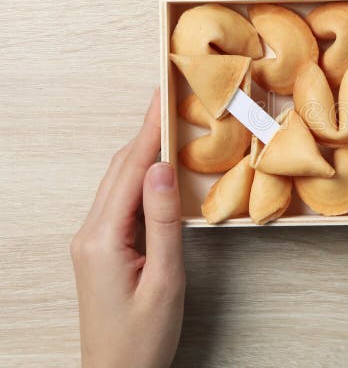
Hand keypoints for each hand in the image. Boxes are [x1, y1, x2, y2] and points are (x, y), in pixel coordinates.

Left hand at [70, 90, 184, 367]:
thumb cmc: (142, 337)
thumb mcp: (164, 281)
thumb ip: (163, 223)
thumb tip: (163, 169)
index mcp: (103, 239)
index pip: (130, 171)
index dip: (150, 132)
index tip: (164, 98)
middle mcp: (90, 233)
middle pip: (120, 170)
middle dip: (145, 132)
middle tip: (168, 98)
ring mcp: (92, 240)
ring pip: (118, 182)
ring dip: (142, 151)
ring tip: (166, 123)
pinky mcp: (101, 248)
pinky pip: (120, 200)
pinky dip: (139, 176)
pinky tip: (156, 168)